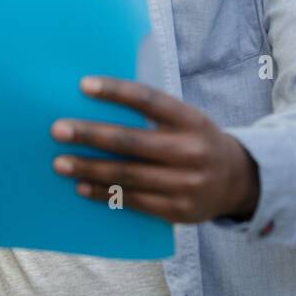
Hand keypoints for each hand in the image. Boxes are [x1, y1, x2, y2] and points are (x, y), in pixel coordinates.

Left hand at [51, 76, 260, 223]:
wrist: (237, 182)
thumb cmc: (196, 141)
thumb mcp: (187, 120)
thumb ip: (153, 114)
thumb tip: (97, 103)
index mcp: (191, 120)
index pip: (149, 100)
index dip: (116, 91)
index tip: (83, 85)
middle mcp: (190, 151)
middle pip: (131, 141)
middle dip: (90, 135)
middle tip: (58, 130)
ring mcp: (185, 183)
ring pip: (127, 175)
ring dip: (89, 168)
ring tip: (60, 163)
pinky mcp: (178, 210)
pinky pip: (133, 201)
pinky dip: (104, 193)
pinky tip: (81, 187)